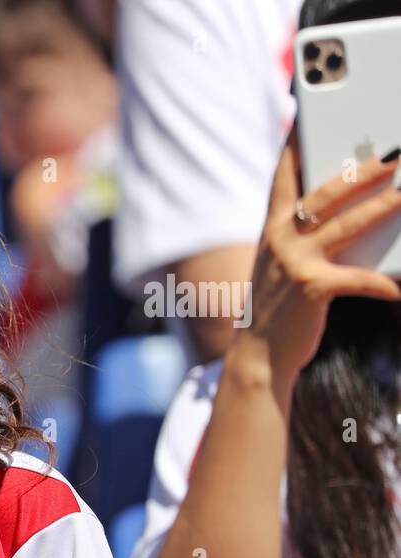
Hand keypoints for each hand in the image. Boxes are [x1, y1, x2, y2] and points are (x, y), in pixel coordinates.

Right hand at [241, 132, 400, 396]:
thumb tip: (357, 209)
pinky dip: (385, 284)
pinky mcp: (311, 288)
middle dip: (359, 171)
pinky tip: (400, 287)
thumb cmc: (279, 306)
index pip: (283, 178)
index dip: (295, 145)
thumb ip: (308, 235)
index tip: (306, 117)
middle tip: (391, 154)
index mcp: (272, 228)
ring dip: (381, 206)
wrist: (257, 353)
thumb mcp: (284, 264)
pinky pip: (359, 279)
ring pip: (346, 224)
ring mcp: (294, 262)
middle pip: (324, 193)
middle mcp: (280, 239)